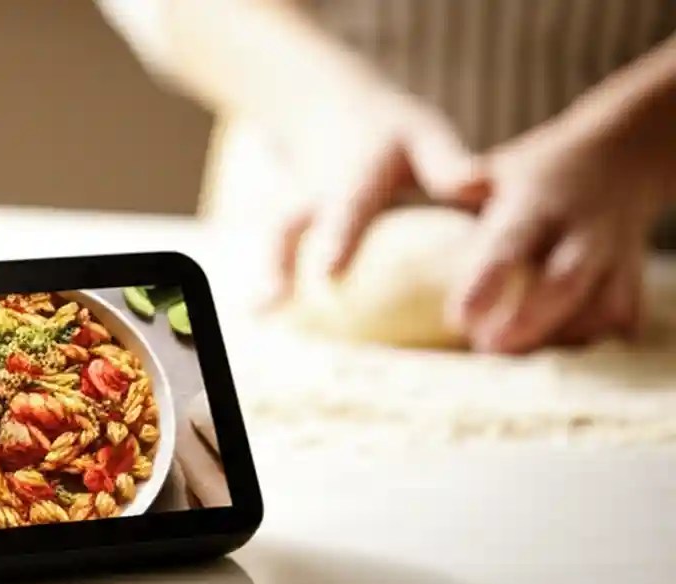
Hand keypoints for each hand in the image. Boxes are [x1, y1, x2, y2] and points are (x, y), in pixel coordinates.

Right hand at [263, 83, 484, 304]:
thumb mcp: (423, 134)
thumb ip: (447, 163)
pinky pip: (279, 252)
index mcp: (360, 169)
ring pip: (281, 238)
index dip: (339, 237)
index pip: (350, 204)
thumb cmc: (392, 132)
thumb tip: (480, 186)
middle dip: (287, 261)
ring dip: (272, 274)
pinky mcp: (292, 224)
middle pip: (298, 223)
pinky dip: (271, 281)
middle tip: (279, 299)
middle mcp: (322, 189)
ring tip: (262, 313)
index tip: (329, 271)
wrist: (329, 109)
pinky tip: (263, 316)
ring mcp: (301, 206)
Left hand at [448, 115, 666, 352]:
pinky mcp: (633, 274)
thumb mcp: (504, 166)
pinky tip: (563, 349)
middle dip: (526, 323)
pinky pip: (624, 315)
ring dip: (562, 336)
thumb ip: (465, 180)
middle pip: (562, 285)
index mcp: (538, 206)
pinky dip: (596, 337)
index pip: (509, 246)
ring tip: (523, 356)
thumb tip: (437, 185)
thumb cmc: (545, 169)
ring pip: (601, 307)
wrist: (630, 153)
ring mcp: (612, 255)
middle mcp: (580, 232)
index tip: (459, 319)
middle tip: (488, 349)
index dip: (484, 285)